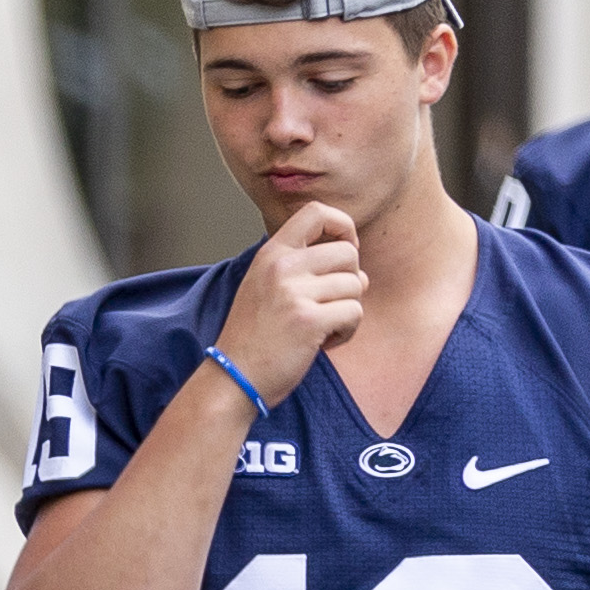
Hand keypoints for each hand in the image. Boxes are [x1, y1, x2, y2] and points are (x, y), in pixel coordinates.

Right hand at [212, 201, 366, 401]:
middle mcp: (281, 266)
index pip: (317, 212)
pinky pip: (354, 313)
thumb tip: (357, 268)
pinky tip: (322, 342)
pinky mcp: (309, 320)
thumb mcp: (265, 287)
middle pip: (348, 252)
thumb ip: (301, 267)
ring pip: (356, 285)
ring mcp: (294, 292)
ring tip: (321, 328)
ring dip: (347, 311)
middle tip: (329, 305)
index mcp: (271, 254)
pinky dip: (346, 332)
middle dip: (350, 281)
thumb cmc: (253, 337)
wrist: (233, 378)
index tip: (342, 254)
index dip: (342, 227)